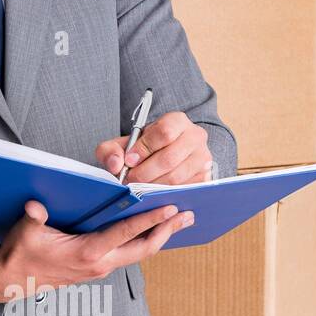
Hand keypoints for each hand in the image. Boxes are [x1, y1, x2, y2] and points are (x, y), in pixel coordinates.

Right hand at [0, 199, 192, 304]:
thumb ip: (32, 219)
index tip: (168, 208)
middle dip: (166, 231)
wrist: (12, 280)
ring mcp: (100, 267)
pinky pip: (128, 254)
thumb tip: (35, 207)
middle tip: (187, 215)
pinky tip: (149, 232)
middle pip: (143, 248)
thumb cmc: (20, 256)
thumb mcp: (24, 234)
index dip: (148, 220)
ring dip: (158, 237)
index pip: (124, 233)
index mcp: (87, 253)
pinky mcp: (97, 267)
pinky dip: (143, 241)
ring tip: (176, 222)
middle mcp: (100, 263)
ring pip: (138, 253)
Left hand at [96, 111, 213, 185]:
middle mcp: (195, 137)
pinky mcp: (205, 177)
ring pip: (177, 176)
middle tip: (130, 180)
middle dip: (145, 172)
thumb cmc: (142, 149)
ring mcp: (203, 158)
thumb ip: (111, 150)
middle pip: (170, 158)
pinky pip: (184, 189)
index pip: (164, 132)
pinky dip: (165, 194)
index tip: (129, 161)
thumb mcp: (122, 144)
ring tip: (138, 187)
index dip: (144, 148)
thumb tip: (116, 165)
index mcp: (177, 121)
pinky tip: (152, 193)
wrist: (162, 156)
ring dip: (152, 185)